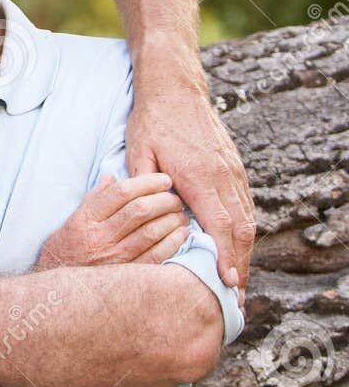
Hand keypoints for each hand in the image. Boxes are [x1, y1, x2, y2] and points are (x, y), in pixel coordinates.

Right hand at [37, 171, 188, 270]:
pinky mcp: (129, 276)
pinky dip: (173, 242)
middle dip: (163, 199)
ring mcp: (116, 258)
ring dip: (172, 219)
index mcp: (86, 220)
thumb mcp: (73, 220)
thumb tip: (114, 178)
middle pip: (140, 210)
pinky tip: (181, 233)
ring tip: (180, 213)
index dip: (146, 182)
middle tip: (174, 196)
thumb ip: (94, 198)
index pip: (120, 193)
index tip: (163, 179)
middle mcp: (100, 237)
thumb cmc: (67, 249)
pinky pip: (157, 255)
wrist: (63, 288)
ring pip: (151, 231)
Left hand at [127, 77, 252, 289]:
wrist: (175, 90)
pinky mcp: (236, 168)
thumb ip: (143, 187)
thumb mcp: (139, 153)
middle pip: (240, 229)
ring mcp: (234, 172)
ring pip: (248, 219)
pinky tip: (237, 247)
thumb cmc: (152, 122)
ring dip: (245, 251)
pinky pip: (246, 205)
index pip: (219, 225)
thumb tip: (148, 218)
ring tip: (237, 280)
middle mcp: (223, 176)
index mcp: (199, 176)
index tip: (226, 282)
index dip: (224, 256)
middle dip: (240, 265)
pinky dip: (244, 230)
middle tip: (235, 296)